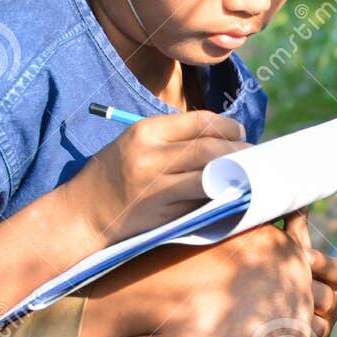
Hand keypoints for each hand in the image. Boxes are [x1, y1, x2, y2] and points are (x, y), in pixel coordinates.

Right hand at [63, 111, 249, 245]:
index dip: (229, 127)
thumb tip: (222, 137)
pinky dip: (223, 196)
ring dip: (237, 174)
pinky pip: (203, 201)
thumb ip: (173, 139)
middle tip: (254, 155)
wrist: (82, 216)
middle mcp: (151, 156)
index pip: (201, 121)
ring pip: (211, 174)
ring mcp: (158, 187)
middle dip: (240, 150)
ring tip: (249, 174)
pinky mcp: (164, 213)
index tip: (241, 134)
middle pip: (211, 147)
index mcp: (145, 131)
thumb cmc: (112, 177)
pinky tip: (233, 194)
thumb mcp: (134, 144)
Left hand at [280, 205, 336, 336]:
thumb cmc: (283, 280)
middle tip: (288, 285)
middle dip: (307, 292)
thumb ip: (296, 229)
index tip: (305, 257)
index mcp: (333, 283)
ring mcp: (322, 332)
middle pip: (328, 299)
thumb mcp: (291, 254)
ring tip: (276, 315)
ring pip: (318, 326)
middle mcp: (332, 308)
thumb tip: (299, 197)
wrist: (267, 323)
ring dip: (298, 320)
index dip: (324, 265)